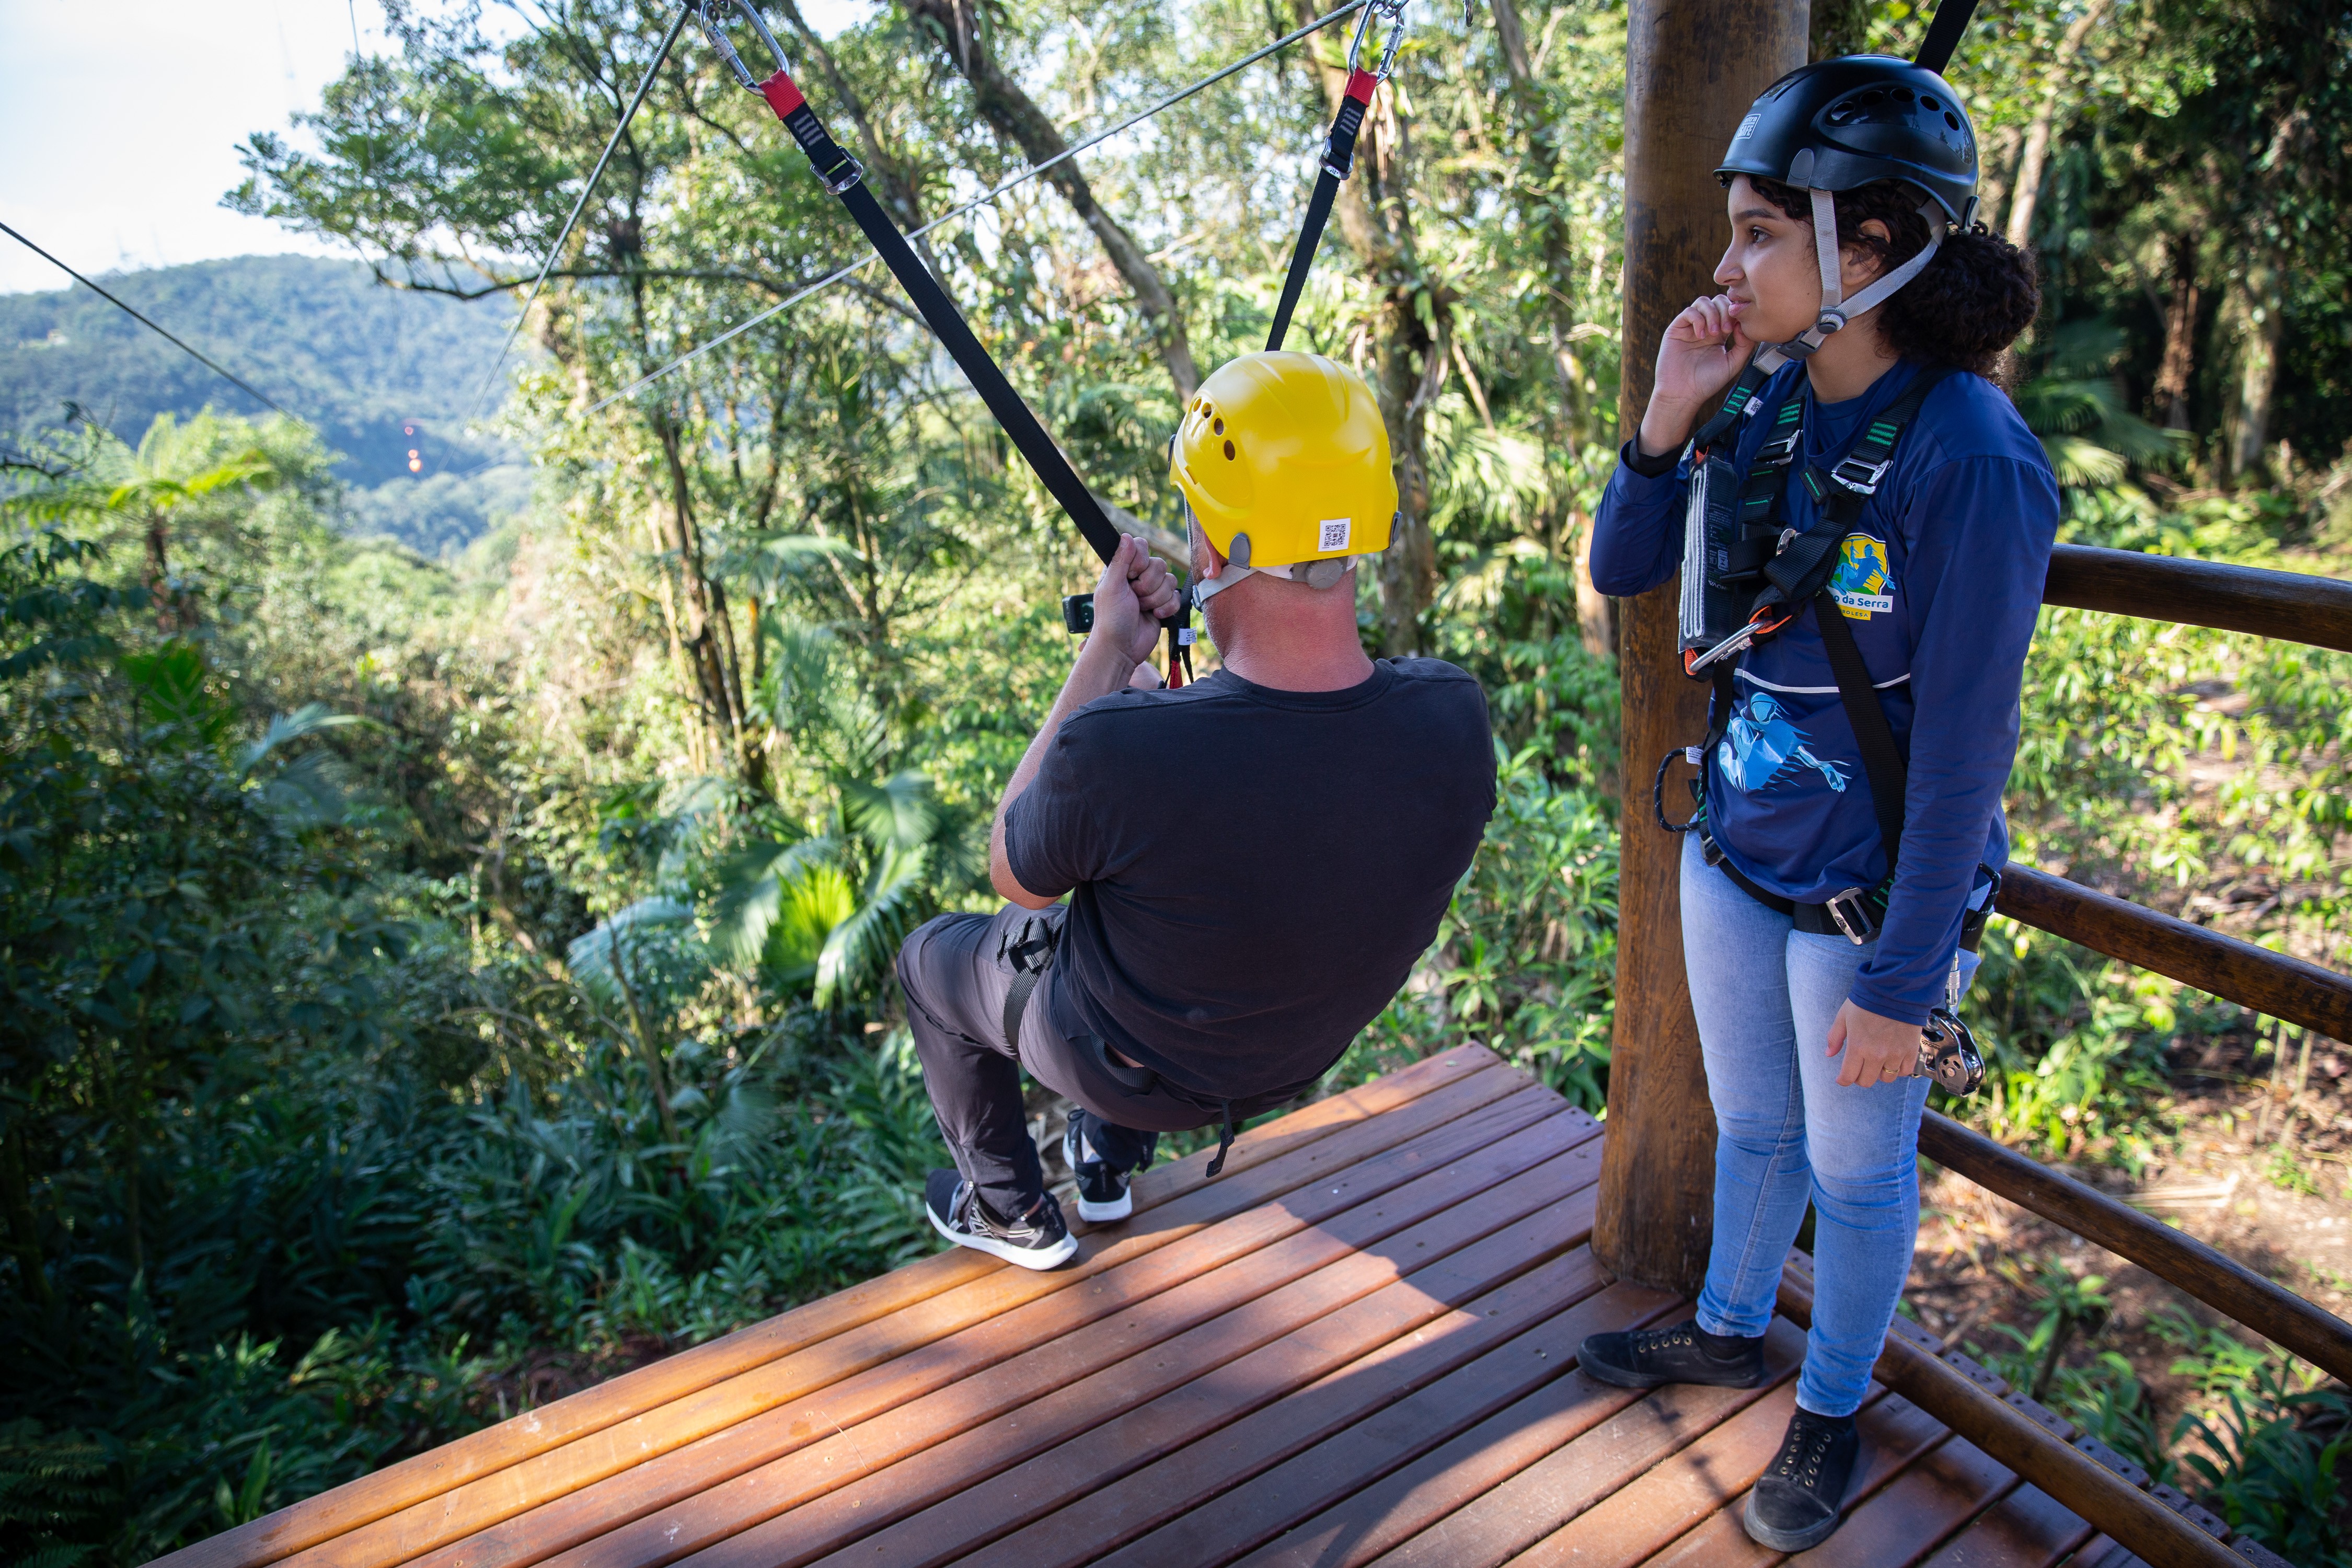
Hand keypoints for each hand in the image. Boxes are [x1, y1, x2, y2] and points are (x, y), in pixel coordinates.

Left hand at [1086, 534, 1180, 672]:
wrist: (1122, 648)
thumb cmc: (1111, 619)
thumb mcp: (1111, 587)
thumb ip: (1120, 561)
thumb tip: (1127, 536)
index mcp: (1122, 569)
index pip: (1141, 547)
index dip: (1140, 561)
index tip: (1131, 576)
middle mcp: (1138, 577)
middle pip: (1159, 564)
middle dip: (1148, 585)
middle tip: (1135, 597)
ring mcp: (1152, 591)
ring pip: (1170, 581)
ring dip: (1156, 598)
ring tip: (1142, 609)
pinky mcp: (1164, 605)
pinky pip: (1177, 597)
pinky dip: (1167, 608)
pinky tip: (1154, 615)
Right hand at [1636, 295, 1755, 456]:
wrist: (1684, 394)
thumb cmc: (1707, 382)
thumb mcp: (1733, 363)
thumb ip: (1745, 344)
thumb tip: (1744, 324)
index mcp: (1720, 334)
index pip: (1730, 310)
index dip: (1736, 313)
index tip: (1738, 328)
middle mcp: (1706, 327)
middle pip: (1718, 300)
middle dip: (1725, 311)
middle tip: (1727, 330)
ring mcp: (1691, 327)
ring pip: (1703, 302)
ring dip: (1713, 314)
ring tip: (1714, 333)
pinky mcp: (1676, 329)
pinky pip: (1689, 312)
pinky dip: (1698, 320)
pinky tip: (1701, 336)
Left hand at [1825, 999, 1921, 1088]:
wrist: (1895, 990)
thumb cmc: (1867, 1000)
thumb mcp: (1844, 1016)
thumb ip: (1835, 1037)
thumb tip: (1829, 1053)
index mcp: (1858, 1046)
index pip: (1849, 1076)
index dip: (1843, 1080)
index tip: (1842, 1079)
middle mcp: (1877, 1054)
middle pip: (1867, 1081)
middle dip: (1860, 1077)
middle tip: (1859, 1068)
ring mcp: (1896, 1054)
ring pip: (1887, 1078)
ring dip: (1879, 1073)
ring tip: (1877, 1062)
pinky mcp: (1911, 1050)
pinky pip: (1905, 1071)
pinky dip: (1898, 1069)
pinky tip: (1893, 1060)